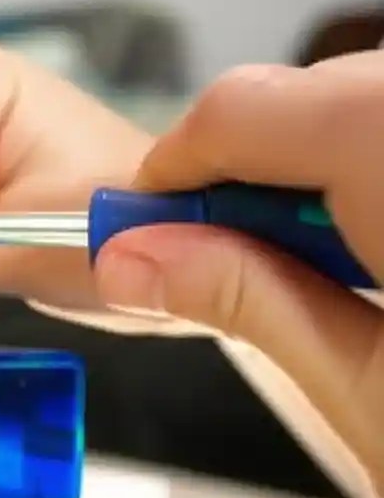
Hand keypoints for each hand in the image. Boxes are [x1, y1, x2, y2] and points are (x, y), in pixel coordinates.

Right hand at [91, 49, 383, 497]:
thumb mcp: (371, 394)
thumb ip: (246, 303)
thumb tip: (137, 259)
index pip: (231, 112)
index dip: (164, 180)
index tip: (138, 235)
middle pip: (292, 103)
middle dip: (240, 184)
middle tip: (231, 274)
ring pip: (350, 107)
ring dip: (314, 182)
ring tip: (334, 279)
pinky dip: (365, 175)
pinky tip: (375, 248)